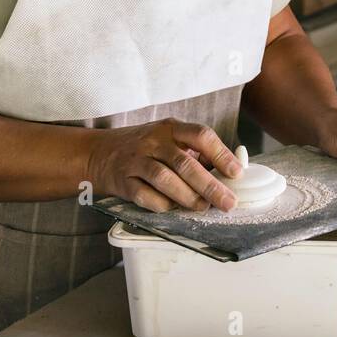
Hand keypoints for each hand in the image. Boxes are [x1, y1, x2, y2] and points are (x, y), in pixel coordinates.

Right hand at [88, 119, 242, 212]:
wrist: (99, 152)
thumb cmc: (145, 147)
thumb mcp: (169, 138)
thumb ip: (196, 152)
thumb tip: (230, 172)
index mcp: (171, 128)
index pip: (201, 135)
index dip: (221, 154)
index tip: (236, 173)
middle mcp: (153, 141)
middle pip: (185, 163)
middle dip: (210, 185)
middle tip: (228, 202)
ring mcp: (136, 160)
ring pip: (165, 179)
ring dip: (188, 196)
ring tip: (203, 207)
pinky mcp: (123, 181)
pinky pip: (144, 195)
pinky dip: (161, 204)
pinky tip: (173, 209)